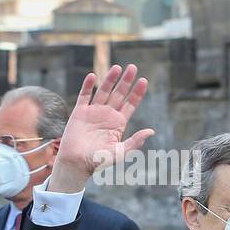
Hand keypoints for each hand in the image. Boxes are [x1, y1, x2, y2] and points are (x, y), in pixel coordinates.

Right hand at [53, 64, 154, 192]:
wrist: (77, 163)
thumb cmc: (99, 160)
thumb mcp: (121, 152)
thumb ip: (135, 141)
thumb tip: (151, 131)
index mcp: (119, 123)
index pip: (131, 104)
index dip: (137, 93)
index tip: (144, 80)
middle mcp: (107, 115)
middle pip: (119, 94)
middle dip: (126, 81)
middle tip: (133, 67)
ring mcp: (93, 112)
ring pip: (104, 91)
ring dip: (110, 79)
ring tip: (117, 67)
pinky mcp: (79, 112)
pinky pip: (84, 96)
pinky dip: (88, 86)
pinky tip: (93, 76)